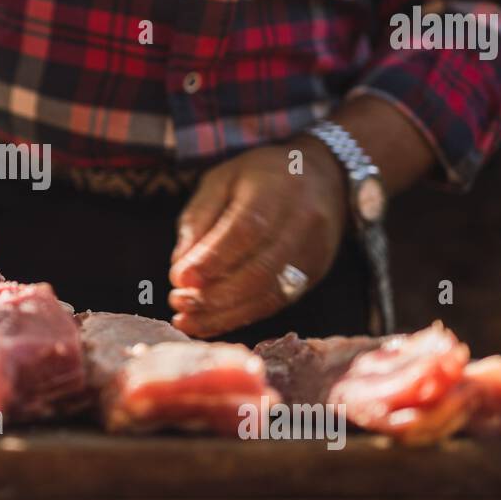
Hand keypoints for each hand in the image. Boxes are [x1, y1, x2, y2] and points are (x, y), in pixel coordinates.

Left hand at [167, 140, 347, 337]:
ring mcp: (313, 253)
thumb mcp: (221, 181)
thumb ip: (199, 219)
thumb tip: (180, 266)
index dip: (212, 259)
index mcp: (276, 190)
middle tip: (178, 302)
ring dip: (224, 314)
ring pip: (269, 295)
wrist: (322, 178)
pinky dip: (240, 317)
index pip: (246, 231)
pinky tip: (210, 322)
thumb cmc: (260, 177)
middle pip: (260, 270)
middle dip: (214, 294)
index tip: (179, 279)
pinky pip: (276, 303)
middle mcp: (302, 223)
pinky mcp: (314, 275)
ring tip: (187, 320)